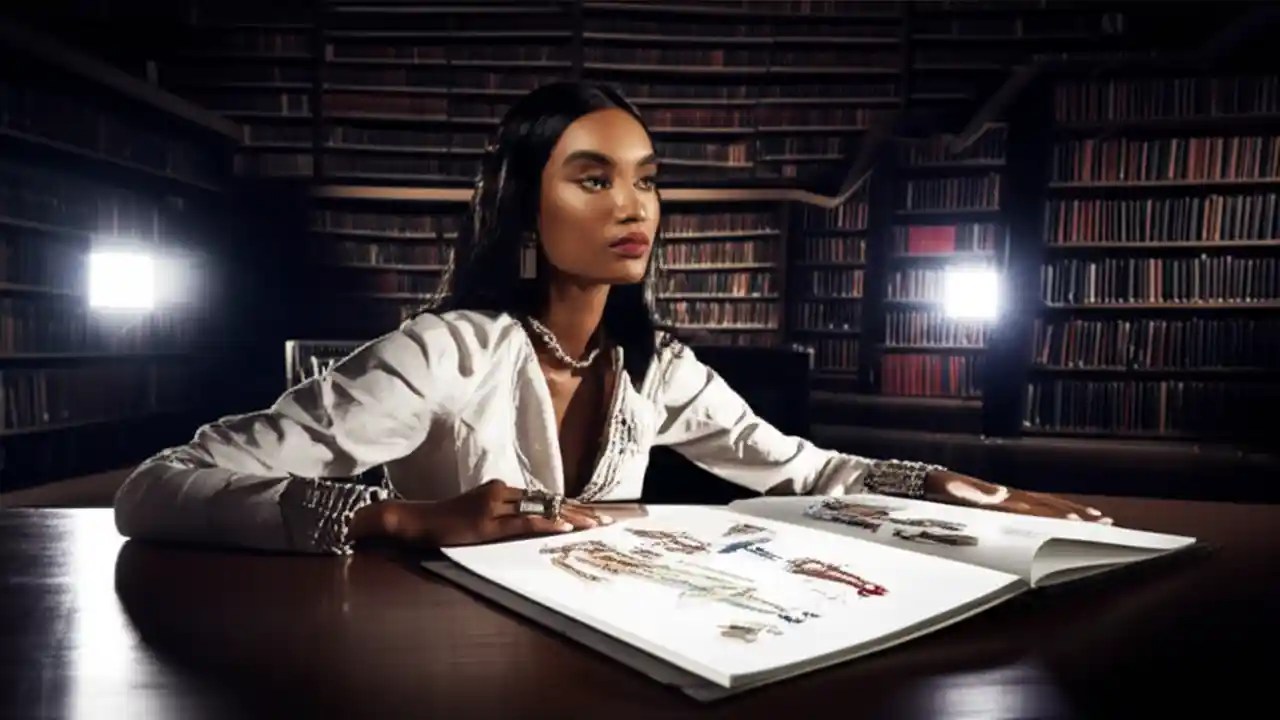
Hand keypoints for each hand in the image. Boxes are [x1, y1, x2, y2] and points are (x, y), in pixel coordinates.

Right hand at [381, 480, 613, 546]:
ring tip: (593, 525)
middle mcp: (502, 492)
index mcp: (503, 489)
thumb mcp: (481, 512)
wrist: (418, 520)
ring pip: (541, 507)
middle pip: (549, 499)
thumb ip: (505, 513)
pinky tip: (563, 527)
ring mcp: (495, 506)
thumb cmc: (449, 520)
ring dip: (571, 517)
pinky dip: (545, 523)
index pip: (545, 495)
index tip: (595, 513)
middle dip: (580, 510)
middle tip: (606, 520)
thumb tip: (533, 520)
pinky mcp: (487, 523)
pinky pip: (522, 522)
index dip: (572, 504)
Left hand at [923, 470, 1112, 524]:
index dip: (1057, 514)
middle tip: (1105, 522)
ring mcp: (998, 497)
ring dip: (1067, 510)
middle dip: (1074, 513)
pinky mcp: (993, 501)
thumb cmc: (926, 486)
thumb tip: (1001, 492)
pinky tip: (1059, 514)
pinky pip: (1027, 505)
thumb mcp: (944, 487)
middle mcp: (1000, 495)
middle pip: (1043, 503)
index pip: (1032, 506)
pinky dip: (1047, 509)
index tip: (1083, 520)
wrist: (911, 479)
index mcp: (993, 495)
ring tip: (1095, 516)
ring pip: (1040, 503)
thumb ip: (969, 489)